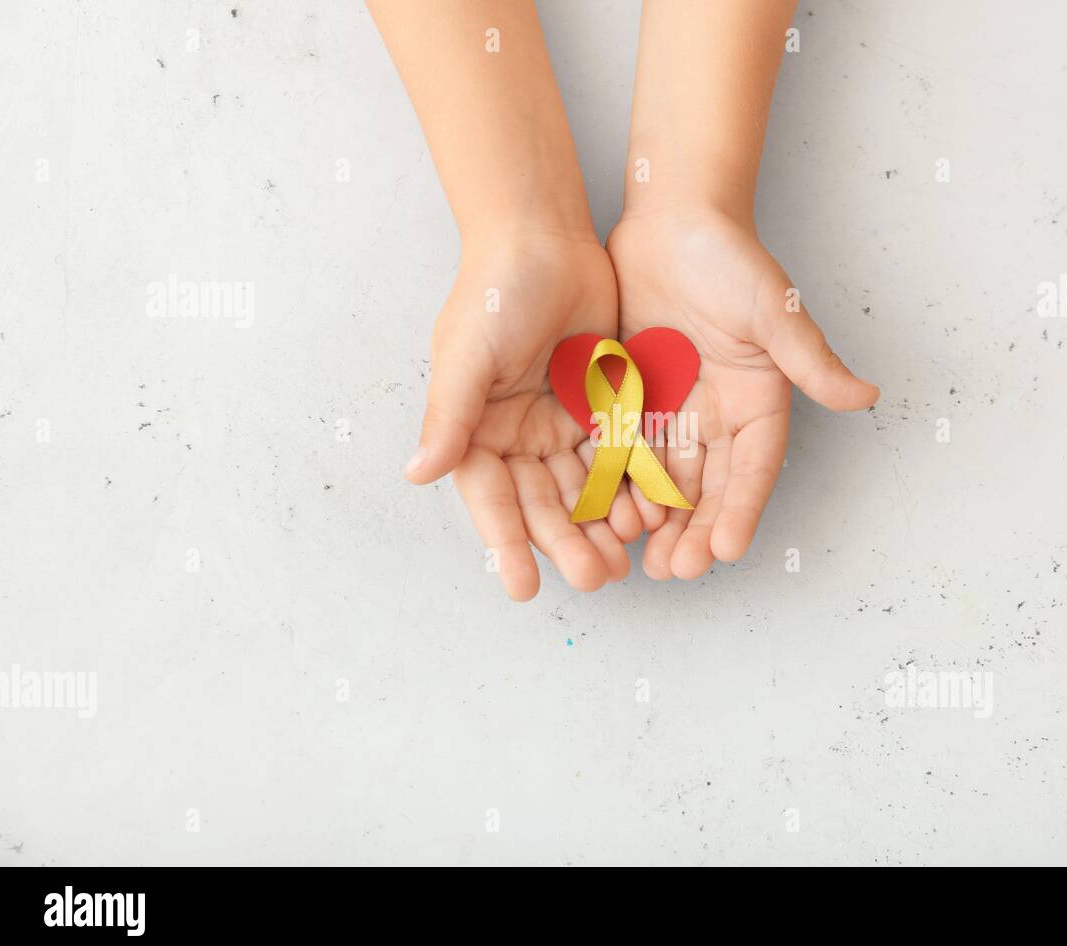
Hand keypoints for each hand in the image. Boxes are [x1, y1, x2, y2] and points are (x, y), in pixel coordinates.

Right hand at [404, 232, 642, 599]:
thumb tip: (418, 473)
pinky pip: (618, 457)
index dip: (506, 543)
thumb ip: (449, 416)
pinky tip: (648, 515)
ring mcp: (561, 425)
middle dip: (567, 543)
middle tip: (594, 579)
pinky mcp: (601, 408)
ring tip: (623, 561)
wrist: (546, 239)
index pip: (492, 499)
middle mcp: (517, 436)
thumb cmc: (494, 291)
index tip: (521, 586)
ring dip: (601, 526)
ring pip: (584, 490)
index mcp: (477, 432)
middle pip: (543, 504)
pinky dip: (630, 487)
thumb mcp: (468, 355)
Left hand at [607, 209, 878, 579]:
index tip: (727, 551)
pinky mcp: (633, 396)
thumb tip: (866, 397)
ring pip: (664, 478)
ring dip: (657, 521)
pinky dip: (619, 484)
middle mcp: (717, 413)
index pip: (751, 468)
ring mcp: (673, 407)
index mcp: (756, 401)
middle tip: (676, 571)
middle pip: (707, 485)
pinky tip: (606, 517)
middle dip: (694, 531)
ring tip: (644, 562)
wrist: (671, 218)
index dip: (741, 509)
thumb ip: (810, 360)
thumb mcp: (773, 310)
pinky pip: (624, 448)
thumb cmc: (729, 257)